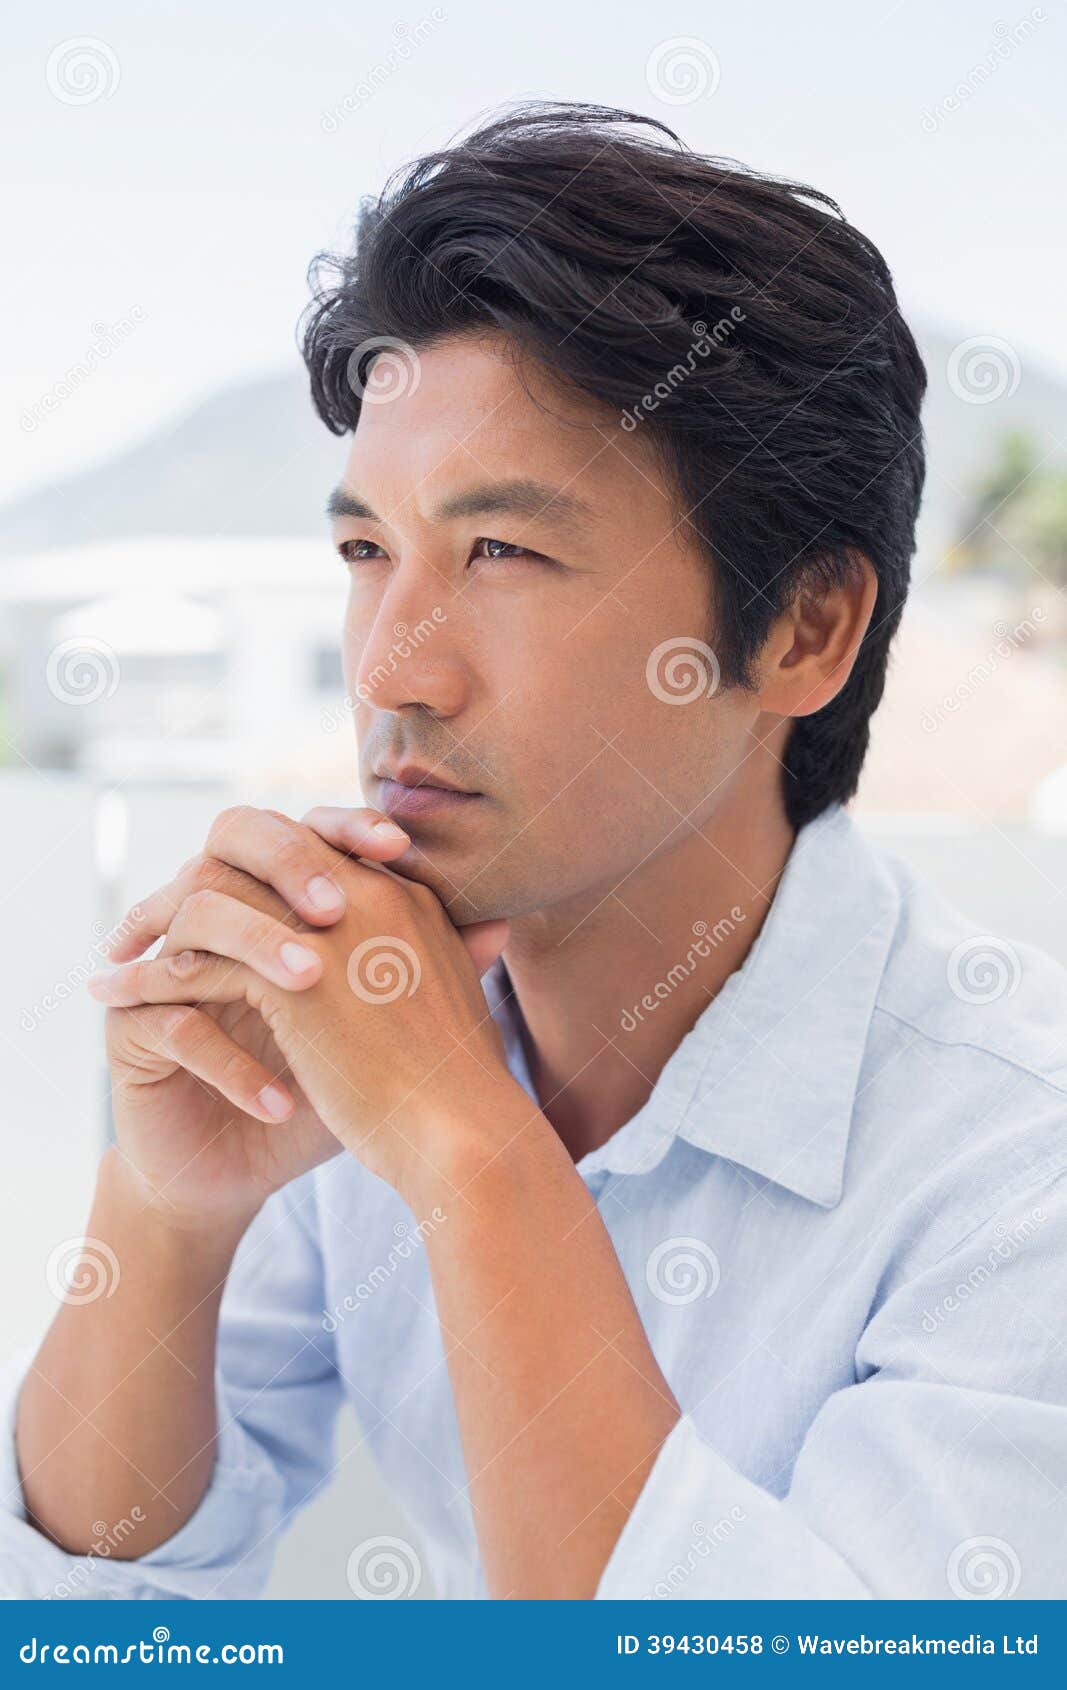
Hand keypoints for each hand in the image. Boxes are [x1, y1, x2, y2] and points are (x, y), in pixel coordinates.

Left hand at [92, 805, 517, 1205]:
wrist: (464, 1139)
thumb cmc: (461, 1089)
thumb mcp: (454, 1001)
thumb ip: (447, 956)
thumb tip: (459, 940)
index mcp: (405, 896)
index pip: (311, 846)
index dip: (256, 869)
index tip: (216, 899)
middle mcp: (367, 893)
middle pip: (254, 846)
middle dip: (193, 876)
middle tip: (147, 915)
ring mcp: (329, 930)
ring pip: (214, 892)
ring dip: (154, 921)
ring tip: (115, 956)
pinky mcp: (290, 980)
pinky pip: (196, 957)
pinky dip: (149, 976)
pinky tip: (118, 998)